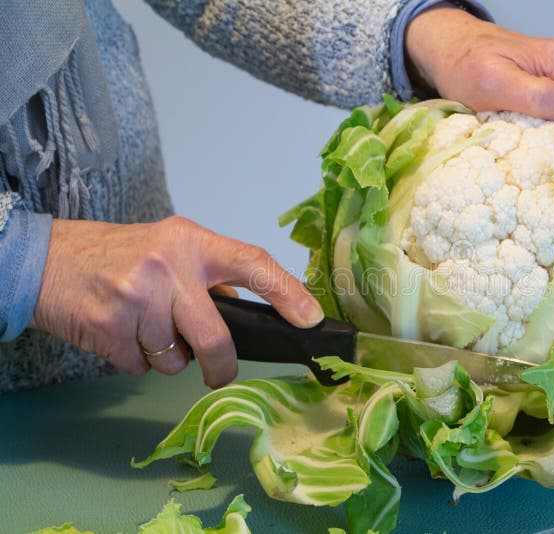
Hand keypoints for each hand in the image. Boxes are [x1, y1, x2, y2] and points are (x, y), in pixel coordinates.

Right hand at [31, 216, 322, 387]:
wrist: (47, 261)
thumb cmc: (118, 255)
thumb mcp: (168, 247)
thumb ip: (208, 275)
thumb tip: (248, 311)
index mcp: (192, 242)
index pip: (252, 262)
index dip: (287, 292)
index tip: (311, 318)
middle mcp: (168, 266)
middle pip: (215, 336)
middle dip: (222, 366)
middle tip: (219, 375)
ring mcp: (137, 297)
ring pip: (174, 357)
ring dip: (167, 357)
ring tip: (144, 330)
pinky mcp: (109, 327)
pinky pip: (141, 366)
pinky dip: (136, 360)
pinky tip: (121, 334)